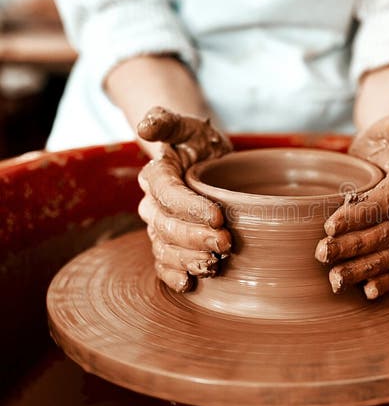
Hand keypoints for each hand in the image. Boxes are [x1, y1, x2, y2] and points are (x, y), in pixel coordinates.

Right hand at [137, 106, 232, 291]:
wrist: (203, 161)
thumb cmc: (197, 142)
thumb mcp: (187, 125)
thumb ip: (167, 121)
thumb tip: (145, 126)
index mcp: (156, 176)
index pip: (168, 194)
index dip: (190, 208)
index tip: (218, 216)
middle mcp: (152, 204)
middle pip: (167, 227)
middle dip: (195, 238)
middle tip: (226, 243)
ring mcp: (159, 227)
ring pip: (165, 249)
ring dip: (188, 260)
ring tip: (214, 264)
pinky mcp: (169, 244)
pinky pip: (164, 265)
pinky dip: (174, 276)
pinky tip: (190, 284)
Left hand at [315, 112, 388, 299]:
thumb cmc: (385, 143)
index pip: (387, 201)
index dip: (359, 215)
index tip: (329, 225)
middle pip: (387, 232)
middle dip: (354, 246)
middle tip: (322, 254)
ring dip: (363, 270)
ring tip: (335, 279)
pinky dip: (385, 281)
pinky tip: (367, 293)